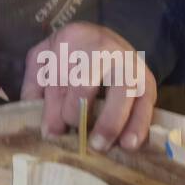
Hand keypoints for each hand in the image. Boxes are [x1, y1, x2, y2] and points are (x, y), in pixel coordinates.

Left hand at [20, 21, 156, 151]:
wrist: (107, 40)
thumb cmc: (71, 53)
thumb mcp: (46, 57)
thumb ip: (36, 83)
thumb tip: (36, 117)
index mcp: (72, 38)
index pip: (60, 76)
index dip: (54, 108)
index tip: (50, 133)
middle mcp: (102, 47)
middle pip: (87, 81)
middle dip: (78, 113)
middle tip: (72, 138)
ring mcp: (128, 63)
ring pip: (122, 91)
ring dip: (110, 122)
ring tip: (100, 146)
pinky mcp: (148, 80)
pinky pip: (146, 103)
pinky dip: (139, 125)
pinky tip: (128, 144)